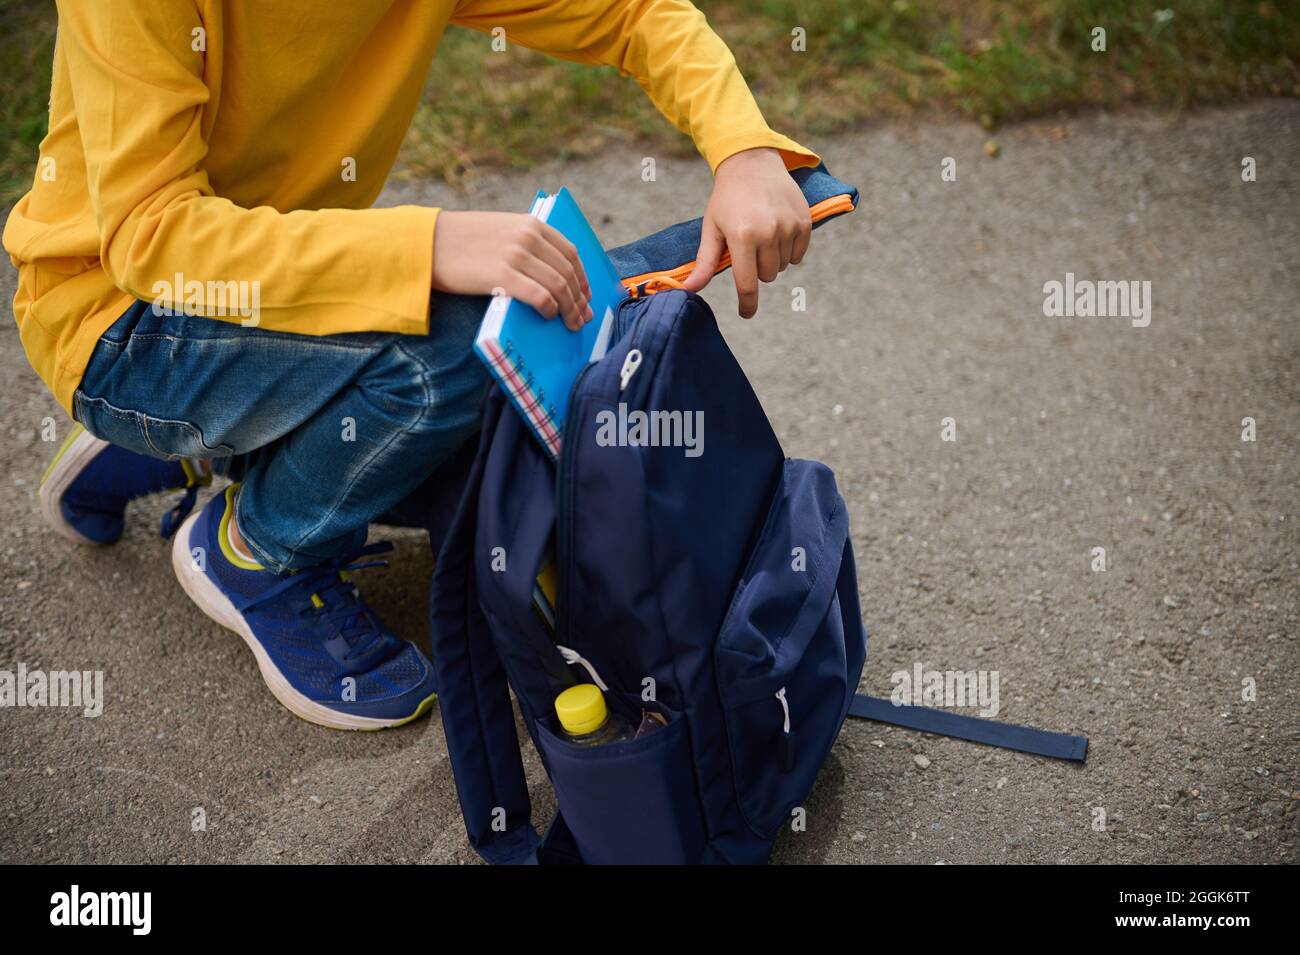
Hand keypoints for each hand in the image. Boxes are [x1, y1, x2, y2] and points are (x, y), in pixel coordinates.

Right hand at [431, 211, 592, 330]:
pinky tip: (548, 316)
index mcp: (531, 224)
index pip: (570, 253)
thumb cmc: (461, 241)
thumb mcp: (501, 230)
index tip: (585, 296)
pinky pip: (540, 297)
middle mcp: (528, 237)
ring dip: (569, 309)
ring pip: (559, 287)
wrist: (427, 243)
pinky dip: (550, 309)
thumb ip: (527, 243)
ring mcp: (516, 255)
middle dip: (580, 300)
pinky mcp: (502, 276)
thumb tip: (551, 272)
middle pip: (568, 273)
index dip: (583, 278)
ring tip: (570, 324)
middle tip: (582, 318)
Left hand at [682, 147, 810, 317]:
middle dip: (756, 269)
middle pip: (766, 277)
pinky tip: (778, 231)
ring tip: (762, 235)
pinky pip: (798, 255)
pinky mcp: (804, 222)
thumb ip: (705, 263)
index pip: (747, 284)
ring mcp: (789, 227)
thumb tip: (688, 290)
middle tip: (748, 246)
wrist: (753, 163)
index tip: (746, 314)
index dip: (747, 304)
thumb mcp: (712, 228)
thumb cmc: (727, 199)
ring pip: (782, 267)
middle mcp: (768, 233)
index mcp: (742, 237)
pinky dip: (788, 251)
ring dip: (772, 259)